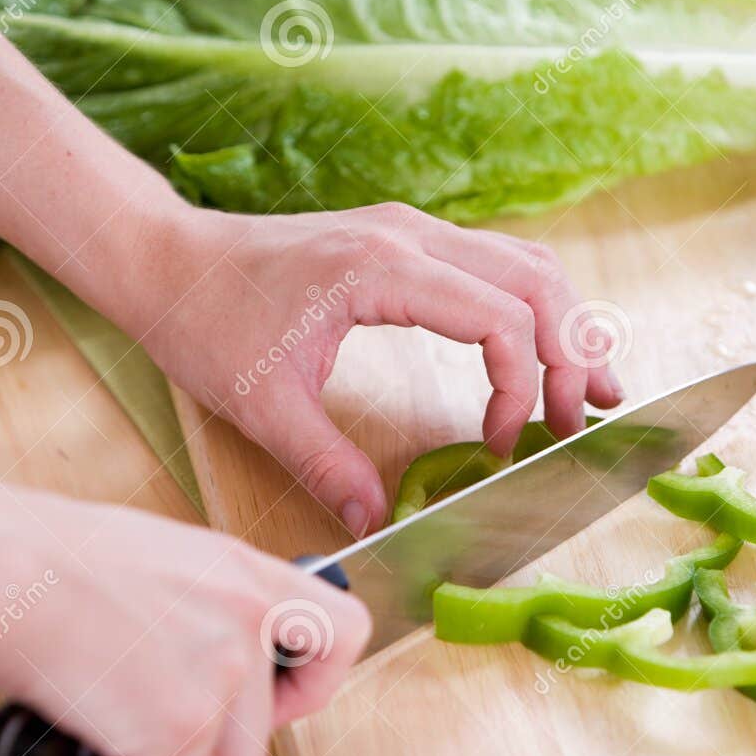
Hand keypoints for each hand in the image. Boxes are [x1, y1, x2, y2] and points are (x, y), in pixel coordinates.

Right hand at [0, 490, 369, 755]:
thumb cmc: (48, 559)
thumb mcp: (162, 561)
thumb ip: (206, 612)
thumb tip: (213, 684)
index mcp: (248, 577)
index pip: (345, 634)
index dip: (314, 684)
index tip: (276, 700)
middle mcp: (245, 625)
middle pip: (255, 743)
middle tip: (146, 743)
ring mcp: (215, 679)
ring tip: (97, 744)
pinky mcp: (171, 725)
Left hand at [110, 202, 624, 537]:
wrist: (165, 260)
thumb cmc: (205, 321)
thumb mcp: (263, 407)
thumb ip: (327, 466)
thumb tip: (375, 526)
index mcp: (381, 267)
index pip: (499, 317)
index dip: (521, 386)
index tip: (502, 446)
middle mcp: (410, 234)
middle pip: (537, 280)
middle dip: (572, 354)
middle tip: (580, 423)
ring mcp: (411, 229)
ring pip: (527, 263)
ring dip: (565, 325)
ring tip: (590, 389)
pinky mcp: (406, 239)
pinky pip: (496, 263)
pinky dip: (532, 309)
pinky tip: (540, 354)